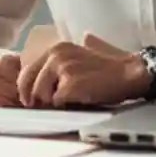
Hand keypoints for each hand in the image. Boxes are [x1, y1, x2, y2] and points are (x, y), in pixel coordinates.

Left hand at [16, 34, 150, 107]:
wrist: (129, 73)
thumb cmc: (106, 70)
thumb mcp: (78, 57)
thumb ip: (59, 63)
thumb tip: (38, 80)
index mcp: (55, 49)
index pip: (26, 72)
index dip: (26, 90)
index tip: (32, 101)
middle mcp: (56, 54)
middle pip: (28, 85)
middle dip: (35, 100)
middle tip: (46, 107)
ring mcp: (62, 68)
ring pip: (40, 95)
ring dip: (51, 104)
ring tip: (68, 102)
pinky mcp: (70, 83)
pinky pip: (56, 102)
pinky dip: (65, 107)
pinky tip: (78, 102)